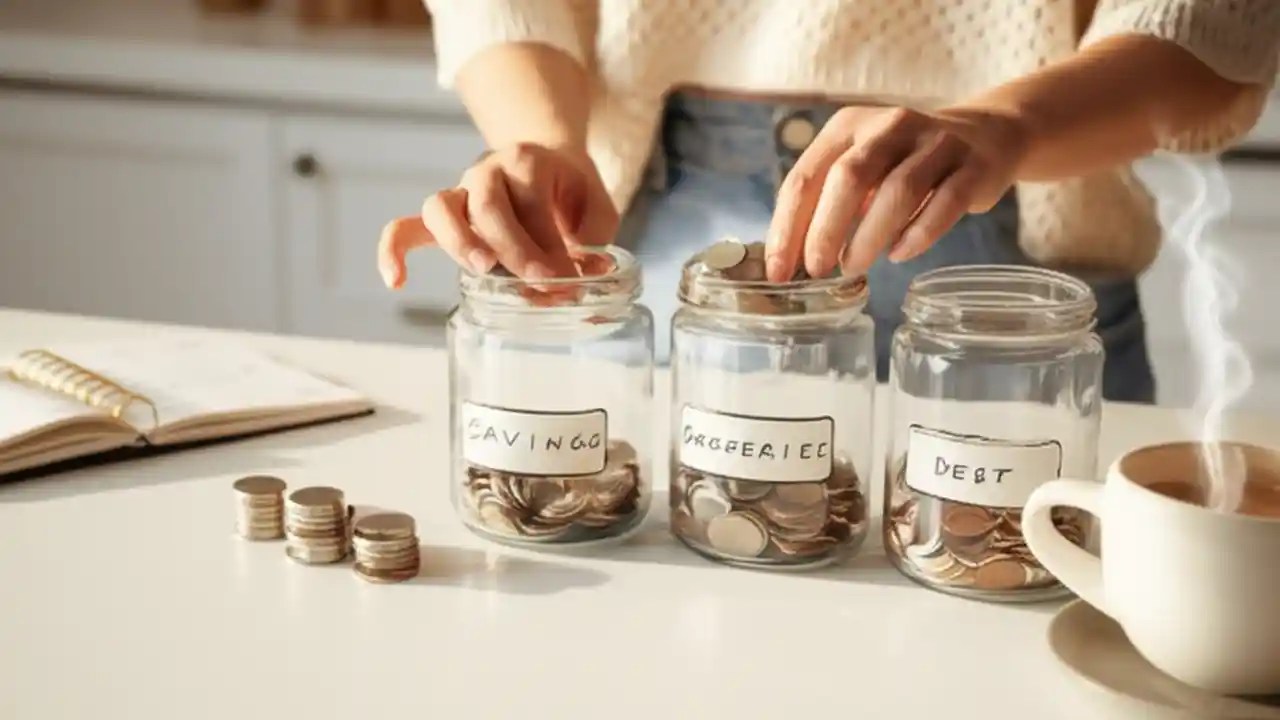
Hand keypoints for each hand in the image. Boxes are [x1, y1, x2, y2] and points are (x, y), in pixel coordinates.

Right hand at [378, 143, 616, 287]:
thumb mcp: (595, 202)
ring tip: (483, 271)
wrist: (542, 157)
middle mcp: (486, 171)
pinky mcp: (443, 217)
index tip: (568, 279)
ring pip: (442, 209)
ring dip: (459, 242)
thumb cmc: (568, 188)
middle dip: (515, 249)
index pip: (532, 203)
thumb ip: (595, 236)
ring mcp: (459, 192)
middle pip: (488, 206)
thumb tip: (589, 276)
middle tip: (539, 283)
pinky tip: (395, 281)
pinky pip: (406, 227)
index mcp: (526, 162)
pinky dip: (394, 250)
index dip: (550, 243)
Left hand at [764, 106, 1026, 280]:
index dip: (787, 227)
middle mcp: (888, 126)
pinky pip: (945, 202)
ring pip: (897, 191)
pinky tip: (899, 255)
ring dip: (869, 236)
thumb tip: (791, 259)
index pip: (805, 177)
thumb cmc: (903, 164)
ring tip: (854, 267)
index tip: (779, 270)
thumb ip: (826, 202)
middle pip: (848, 178)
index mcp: (847, 127)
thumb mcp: (859, 168)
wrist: (982, 136)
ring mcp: (934, 143)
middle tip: (816, 269)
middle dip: (825, 230)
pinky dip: (918, 234)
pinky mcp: (972, 166)